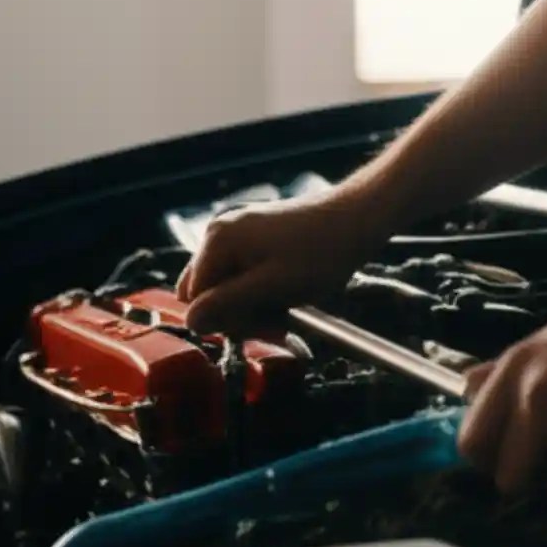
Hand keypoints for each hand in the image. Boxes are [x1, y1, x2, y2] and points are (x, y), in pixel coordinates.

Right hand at [177, 184, 392, 333]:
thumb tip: (190, 321)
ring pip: (227, 287)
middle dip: (237, 314)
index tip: (257, 326)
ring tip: (285, 309)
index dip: (222, 320)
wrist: (356, 219)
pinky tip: (286, 296)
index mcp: (218, 241)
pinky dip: (261, 292)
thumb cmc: (320, 252)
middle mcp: (219, 233)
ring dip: (252, 306)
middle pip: (206, 292)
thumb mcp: (271, 287)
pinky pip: (244, 276)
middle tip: (274, 321)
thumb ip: (227, 304)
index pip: (193, 299)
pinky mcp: (255, 238)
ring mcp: (237, 234)